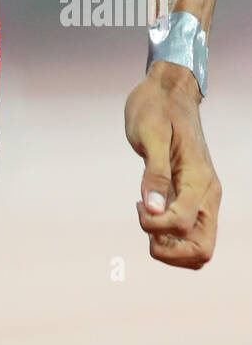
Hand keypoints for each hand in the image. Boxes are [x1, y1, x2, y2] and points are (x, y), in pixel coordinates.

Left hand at [124, 62, 220, 268]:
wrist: (169, 90)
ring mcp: (202, 196)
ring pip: (199, 246)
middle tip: (146, 229)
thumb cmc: (156, 107)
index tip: (137, 204)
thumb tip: (150, 208)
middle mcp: (206, 193)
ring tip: (146, 219)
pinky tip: (148, 211)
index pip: (182, 224)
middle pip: (202, 250)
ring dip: (171, 247)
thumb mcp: (149, 133)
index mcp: (198, 179)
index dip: (154, 226)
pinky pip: (190, 230)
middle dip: (171, 254)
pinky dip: (170, 236)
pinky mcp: (193, 194)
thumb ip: (153, 173)